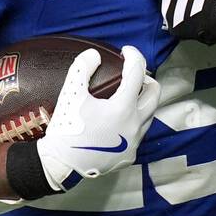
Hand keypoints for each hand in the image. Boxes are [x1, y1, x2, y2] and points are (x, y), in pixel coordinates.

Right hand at [36, 46, 160, 190]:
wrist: (61, 164)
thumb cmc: (67, 128)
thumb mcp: (70, 94)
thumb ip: (82, 69)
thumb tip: (94, 54)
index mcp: (123, 108)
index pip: (137, 74)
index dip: (134, 57)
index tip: (127, 51)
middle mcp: (135, 125)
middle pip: (154, 94)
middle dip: (147, 79)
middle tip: (133, 74)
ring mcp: (134, 142)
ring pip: (149, 115)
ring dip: (142, 101)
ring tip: (127, 95)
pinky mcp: (130, 155)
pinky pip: (139, 133)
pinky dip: (134, 121)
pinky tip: (120, 120)